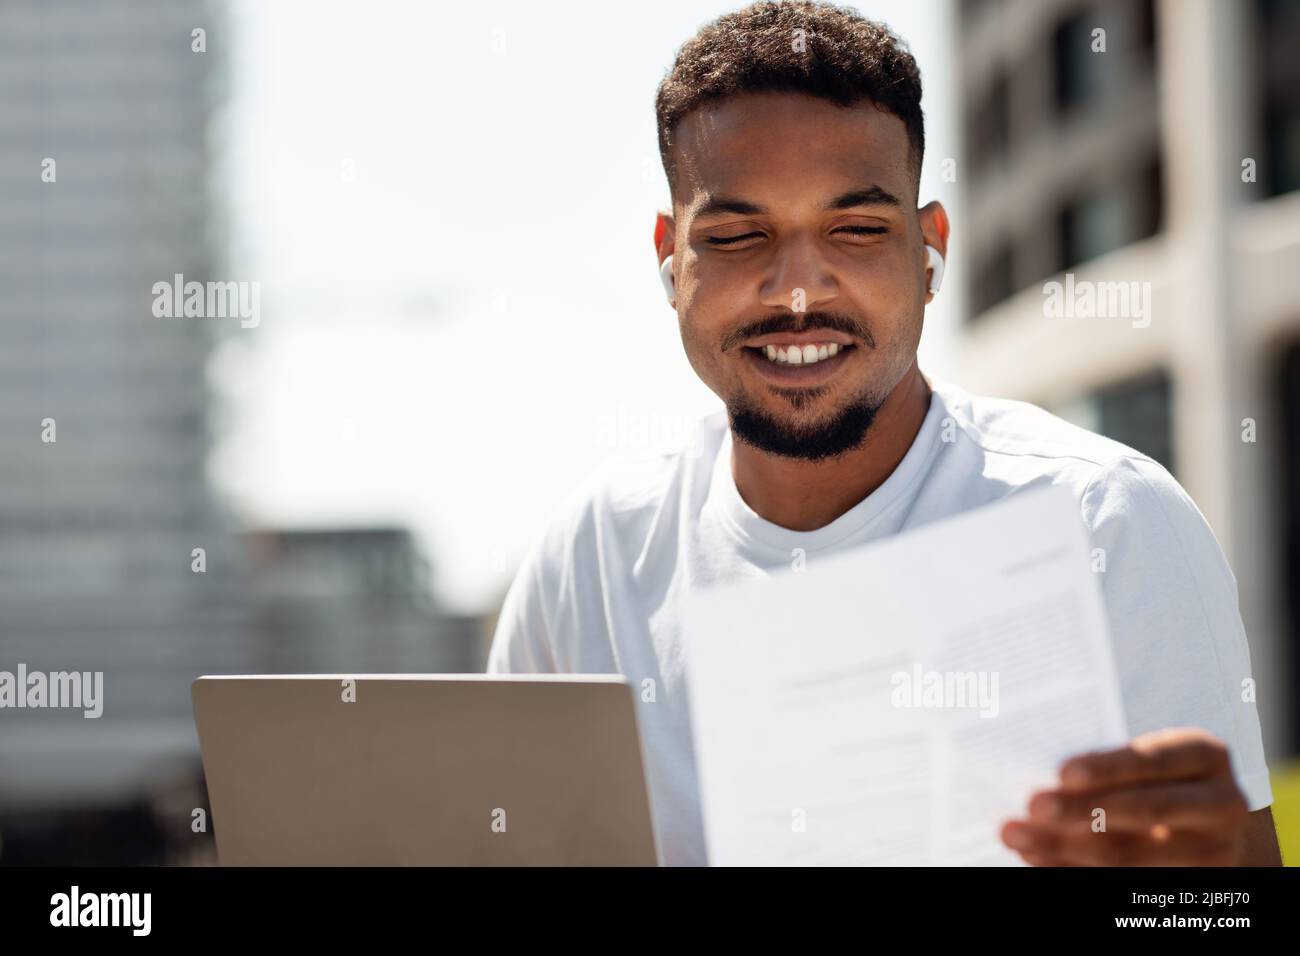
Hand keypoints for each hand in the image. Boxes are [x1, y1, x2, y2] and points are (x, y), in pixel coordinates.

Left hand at [1000, 727, 1249, 865]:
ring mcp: (1213, 853)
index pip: (1155, 760)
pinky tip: (1035, 857)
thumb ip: (1104, 763)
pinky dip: (1070, 869)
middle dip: (1082, 810)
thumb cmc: (1153, 773)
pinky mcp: (1191, 885)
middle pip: (1145, 810)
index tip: (1062, 772)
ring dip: (1064, 847)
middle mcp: (1220, 805)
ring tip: (1014, 834)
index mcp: (1205, 755)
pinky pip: (1122, 882)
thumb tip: (1037, 777)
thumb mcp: (1145, 756)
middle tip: (1031, 807)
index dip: (1109, 767)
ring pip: (1131, 856)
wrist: (1206, 823)